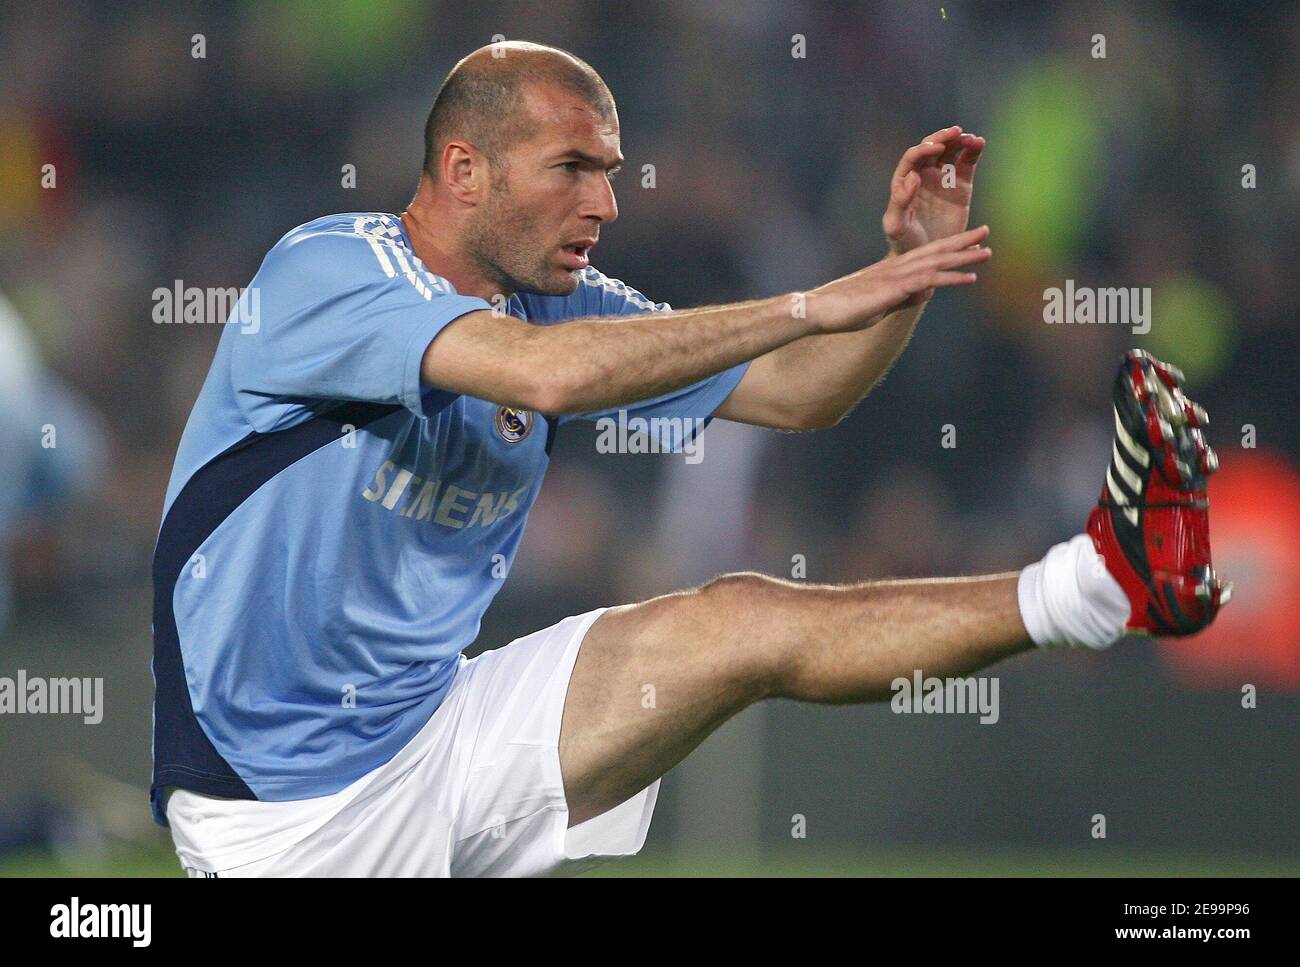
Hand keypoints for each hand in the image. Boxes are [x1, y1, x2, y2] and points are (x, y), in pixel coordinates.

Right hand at [810, 225, 990, 332]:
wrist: (819, 309)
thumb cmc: (842, 310)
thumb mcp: (881, 304)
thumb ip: (904, 298)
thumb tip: (925, 293)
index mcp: (892, 270)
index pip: (925, 255)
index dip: (948, 247)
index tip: (967, 241)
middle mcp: (897, 268)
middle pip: (935, 251)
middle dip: (962, 242)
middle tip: (985, 231)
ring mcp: (897, 276)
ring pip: (937, 262)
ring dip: (964, 256)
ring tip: (987, 250)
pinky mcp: (895, 288)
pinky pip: (930, 280)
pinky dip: (952, 278)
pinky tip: (970, 277)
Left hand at [882, 126, 984, 255]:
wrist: (926, 256)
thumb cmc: (904, 242)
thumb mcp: (896, 225)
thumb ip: (899, 202)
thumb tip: (912, 177)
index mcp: (904, 181)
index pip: (913, 157)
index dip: (924, 150)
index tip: (936, 148)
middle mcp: (923, 175)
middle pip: (933, 148)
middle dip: (943, 137)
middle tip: (955, 132)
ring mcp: (942, 179)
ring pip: (951, 151)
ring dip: (960, 141)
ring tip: (971, 139)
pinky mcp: (961, 186)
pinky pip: (967, 163)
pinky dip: (973, 152)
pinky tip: (979, 144)